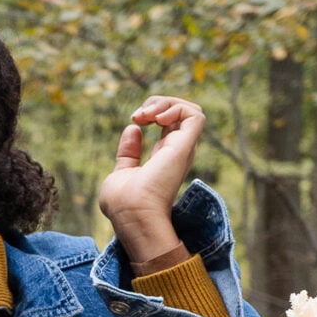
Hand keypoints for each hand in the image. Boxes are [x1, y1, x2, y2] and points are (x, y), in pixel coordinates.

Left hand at [98, 95, 204, 265]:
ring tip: (146, 115)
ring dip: (166, 102)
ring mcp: (183, 149)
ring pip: (190, 109)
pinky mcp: (185, 146)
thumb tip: (133, 129)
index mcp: (165, 157)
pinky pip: (195, 115)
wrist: (131, 213)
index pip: (169, 124)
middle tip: (137, 116)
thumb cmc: (123, 204)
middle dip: (157, 103)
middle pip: (180, 112)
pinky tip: (156, 118)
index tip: (133, 120)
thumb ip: (128, 153)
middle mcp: (178, 151)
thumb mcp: (121, 171)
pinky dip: (175, 108)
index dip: (152, 112)